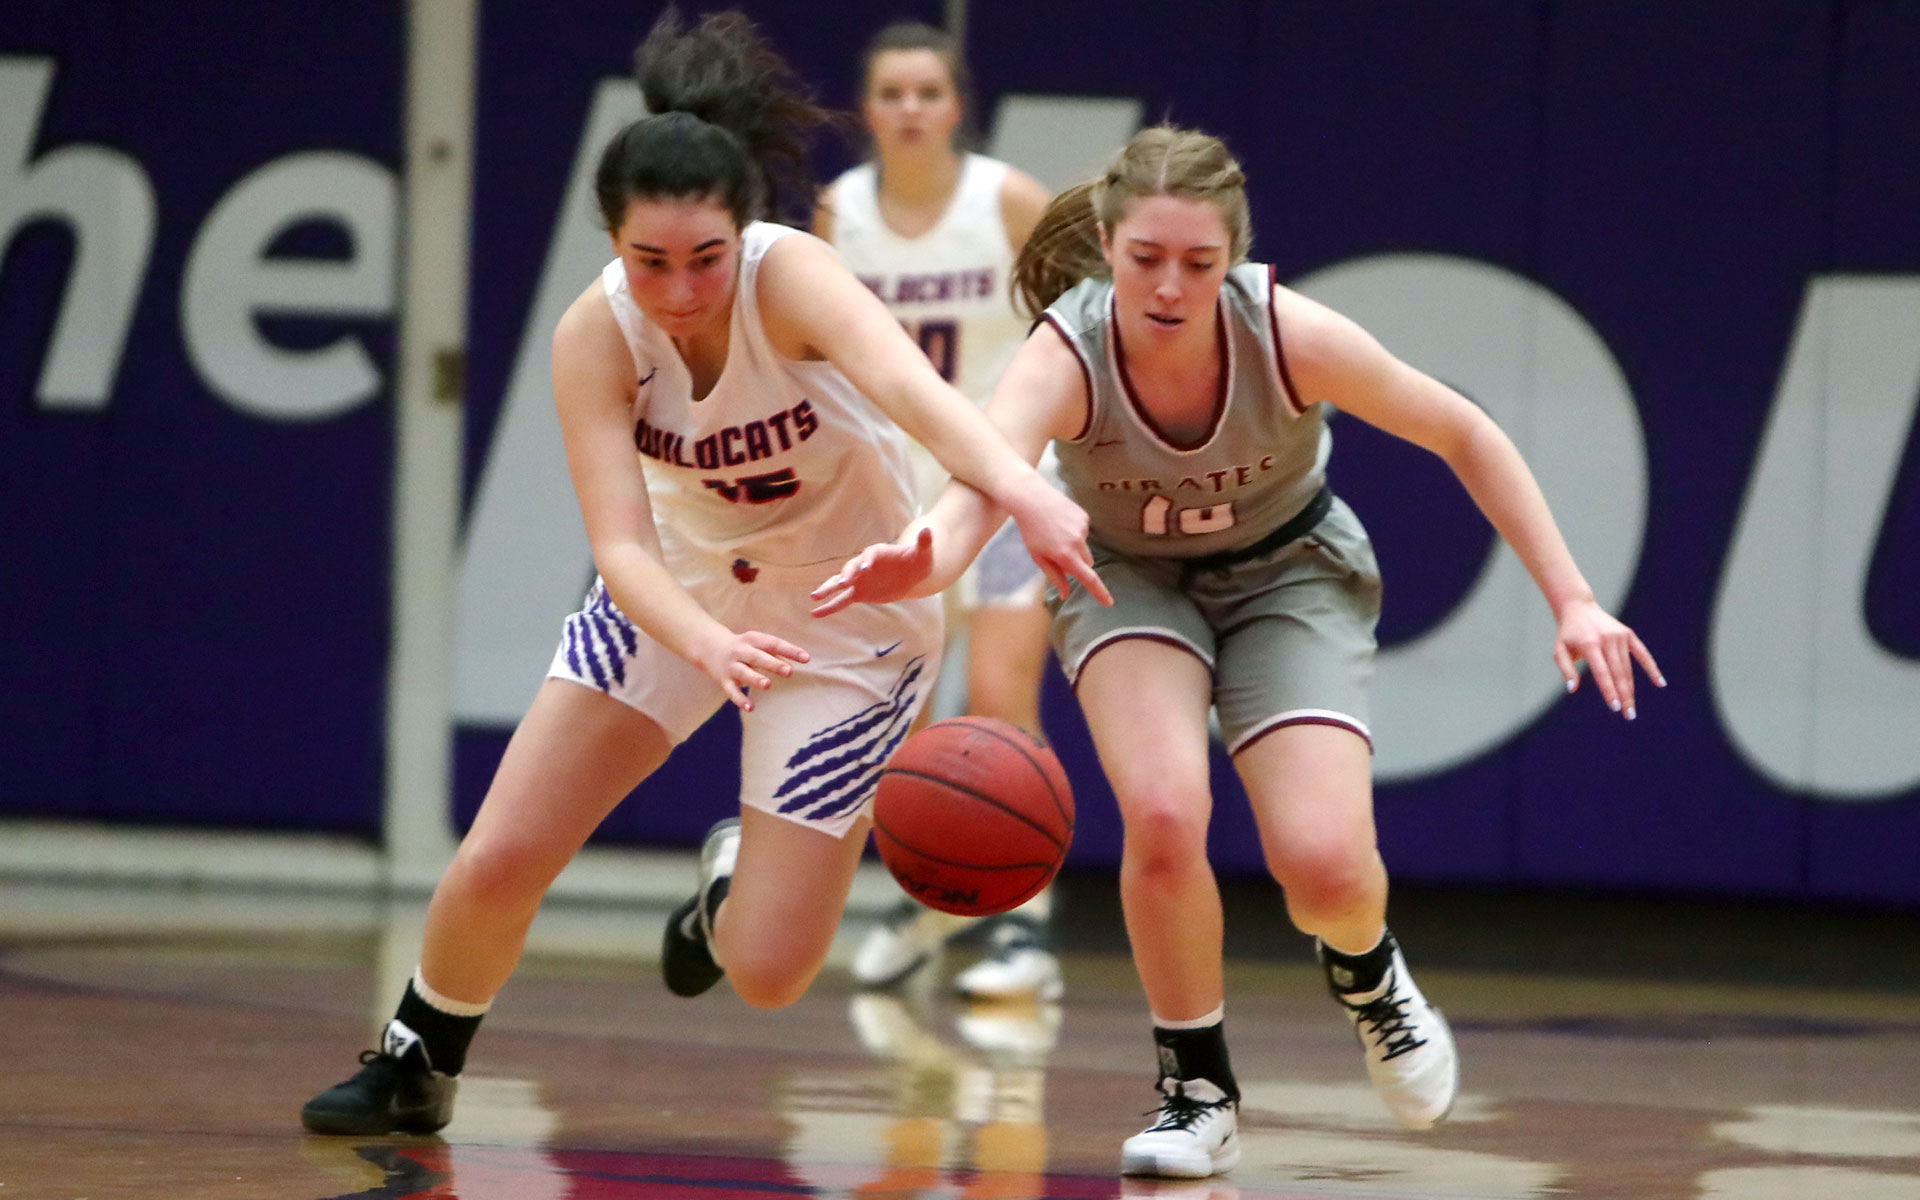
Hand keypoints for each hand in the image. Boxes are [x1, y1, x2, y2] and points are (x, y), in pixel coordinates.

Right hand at [689, 626, 809, 712]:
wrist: (708, 647)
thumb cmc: (743, 647)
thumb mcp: (758, 645)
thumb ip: (775, 654)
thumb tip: (791, 664)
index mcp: (753, 639)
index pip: (773, 643)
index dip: (790, 650)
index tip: (806, 658)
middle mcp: (741, 651)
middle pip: (758, 657)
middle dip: (773, 664)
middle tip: (789, 671)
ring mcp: (731, 666)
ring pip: (744, 673)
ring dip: (755, 679)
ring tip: (768, 685)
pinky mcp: (724, 680)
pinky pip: (732, 691)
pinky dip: (740, 699)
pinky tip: (750, 707)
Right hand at [809, 527, 934, 616]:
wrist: (911, 574)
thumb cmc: (918, 560)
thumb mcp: (923, 553)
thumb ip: (924, 543)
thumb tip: (929, 530)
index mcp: (877, 553)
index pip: (870, 555)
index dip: (867, 561)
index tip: (865, 569)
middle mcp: (864, 565)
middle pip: (851, 568)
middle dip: (846, 574)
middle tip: (843, 582)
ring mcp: (859, 580)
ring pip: (840, 584)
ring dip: (828, 590)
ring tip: (814, 597)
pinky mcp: (858, 593)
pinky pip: (842, 600)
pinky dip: (830, 607)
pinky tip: (816, 614)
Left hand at [1008, 484, 1111, 606]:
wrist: (1031, 498)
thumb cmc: (1031, 530)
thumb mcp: (1038, 556)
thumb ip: (1055, 576)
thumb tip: (1065, 594)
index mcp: (1065, 555)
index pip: (1088, 577)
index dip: (1100, 592)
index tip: (1109, 603)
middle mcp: (1077, 542)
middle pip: (1087, 563)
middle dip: (1078, 564)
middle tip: (1058, 554)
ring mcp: (1083, 528)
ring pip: (1085, 548)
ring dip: (1075, 547)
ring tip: (1055, 533)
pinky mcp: (1085, 517)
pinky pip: (1084, 532)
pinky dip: (1075, 532)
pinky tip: (1060, 522)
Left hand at [1553, 599, 1663, 719]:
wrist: (1579, 608)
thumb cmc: (1568, 634)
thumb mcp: (1560, 650)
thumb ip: (1566, 670)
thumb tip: (1572, 690)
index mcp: (1590, 644)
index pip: (1602, 673)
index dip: (1609, 691)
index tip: (1615, 707)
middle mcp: (1608, 640)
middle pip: (1618, 674)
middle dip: (1624, 696)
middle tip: (1629, 715)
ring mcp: (1620, 636)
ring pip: (1628, 668)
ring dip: (1631, 689)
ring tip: (1632, 708)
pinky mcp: (1628, 635)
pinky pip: (1643, 654)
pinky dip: (1652, 668)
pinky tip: (1660, 683)